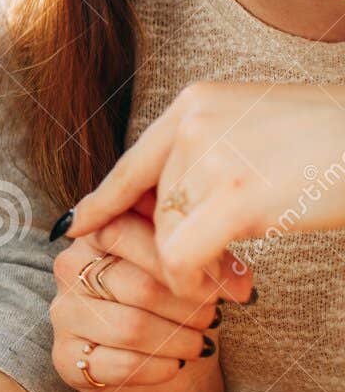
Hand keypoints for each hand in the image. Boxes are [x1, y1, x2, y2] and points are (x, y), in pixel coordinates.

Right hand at [52, 199, 225, 391]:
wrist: (161, 364)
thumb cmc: (176, 307)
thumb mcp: (191, 271)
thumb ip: (205, 259)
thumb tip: (238, 281)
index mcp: (95, 235)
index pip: (123, 232)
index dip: (179, 260)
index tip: (224, 284)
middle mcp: (70, 270)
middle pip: (138, 286)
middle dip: (190, 306)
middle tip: (213, 316)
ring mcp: (64, 315)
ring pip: (132, 327)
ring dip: (180, 340)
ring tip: (199, 342)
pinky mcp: (66, 359)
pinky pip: (121, 365)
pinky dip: (161, 368)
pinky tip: (175, 364)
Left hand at [67, 81, 344, 294]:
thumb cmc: (334, 144)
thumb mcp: (259, 131)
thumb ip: (209, 157)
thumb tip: (169, 210)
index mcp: (195, 104)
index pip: (132, 162)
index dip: (101, 201)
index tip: (72, 225)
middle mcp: (192, 124)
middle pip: (152, 209)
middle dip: (174, 249)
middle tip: (218, 274)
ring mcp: (212, 158)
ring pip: (166, 235)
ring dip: (193, 269)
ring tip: (234, 277)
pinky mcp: (237, 198)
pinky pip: (182, 256)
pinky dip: (191, 281)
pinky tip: (219, 287)